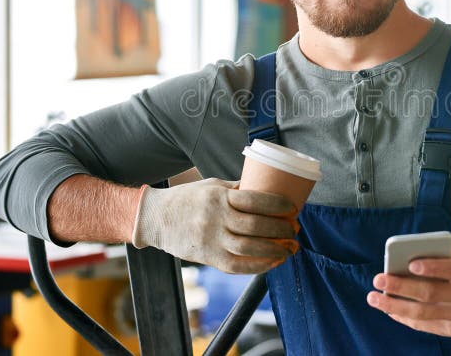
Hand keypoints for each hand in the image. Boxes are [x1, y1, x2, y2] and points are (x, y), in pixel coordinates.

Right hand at [132, 178, 298, 273]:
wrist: (155, 218)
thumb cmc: (188, 199)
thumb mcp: (211, 186)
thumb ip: (237, 190)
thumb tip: (266, 190)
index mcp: (218, 196)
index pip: (253, 200)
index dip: (277, 205)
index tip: (292, 208)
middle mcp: (214, 218)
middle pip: (255, 225)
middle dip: (280, 229)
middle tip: (295, 230)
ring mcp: (210, 240)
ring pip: (249, 247)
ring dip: (274, 250)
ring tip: (290, 248)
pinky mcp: (207, 258)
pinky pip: (237, 266)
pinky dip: (258, 266)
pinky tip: (273, 262)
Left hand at [366, 242, 450, 336]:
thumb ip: (444, 251)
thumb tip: (411, 252)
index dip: (432, 268)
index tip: (411, 264)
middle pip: (431, 294)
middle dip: (401, 286)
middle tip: (379, 278)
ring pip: (422, 314)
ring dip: (394, 306)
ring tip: (374, 298)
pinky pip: (423, 325)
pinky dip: (403, 317)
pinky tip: (388, 309)